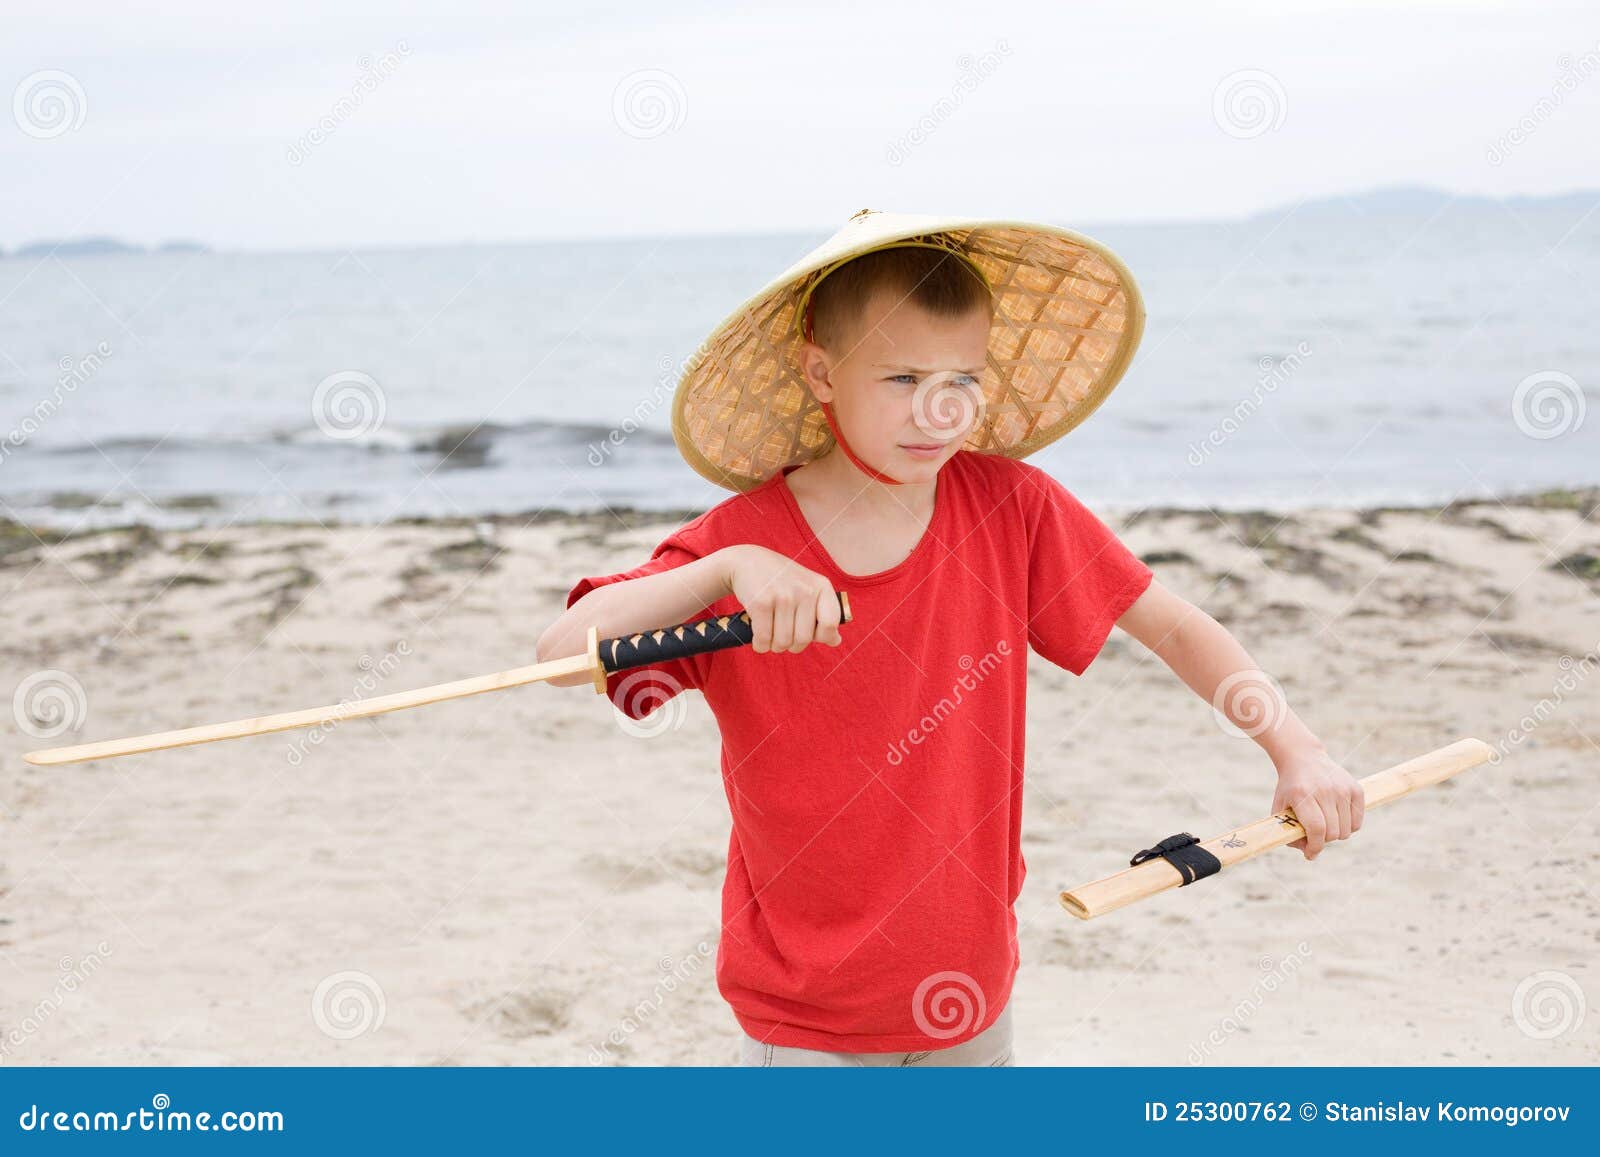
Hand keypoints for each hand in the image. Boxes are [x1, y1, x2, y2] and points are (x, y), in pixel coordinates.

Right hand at [715, 545, 842, 653]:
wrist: (747, 562)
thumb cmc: (780, 580)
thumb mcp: (807, 589)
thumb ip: (823, 614)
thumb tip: (836, 641)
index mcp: (821, 586)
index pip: (831, 623)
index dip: (821, 637)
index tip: (809, 634)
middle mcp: (805, 590)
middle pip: (804, 639)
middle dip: (792, 645)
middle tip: (783, 636)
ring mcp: (783, 596)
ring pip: (783, 642)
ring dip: (774, 646)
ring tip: (770, 635)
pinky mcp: (761, 603)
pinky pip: (764, 639)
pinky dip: (760, 645)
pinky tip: (758, 638)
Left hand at [1270, 746, 1363, 860]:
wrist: (1304, 758)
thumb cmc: (1290, 788)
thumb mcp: (1280, 807)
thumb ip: (1288, 831)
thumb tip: (1309, 853)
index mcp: (1302, 795)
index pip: (1316, 829)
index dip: (1315, 847)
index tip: (1311, 854)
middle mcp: (1325, 790)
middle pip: (1333, 833)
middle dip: (1323, 840)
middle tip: (1314, 834)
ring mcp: (1343, 789)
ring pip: (1347, 830)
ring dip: (1336, 834)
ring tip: (1325, 824)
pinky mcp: (1356, 789)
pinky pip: (1357, 822)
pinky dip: (1348, 826)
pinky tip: (1336, 818)